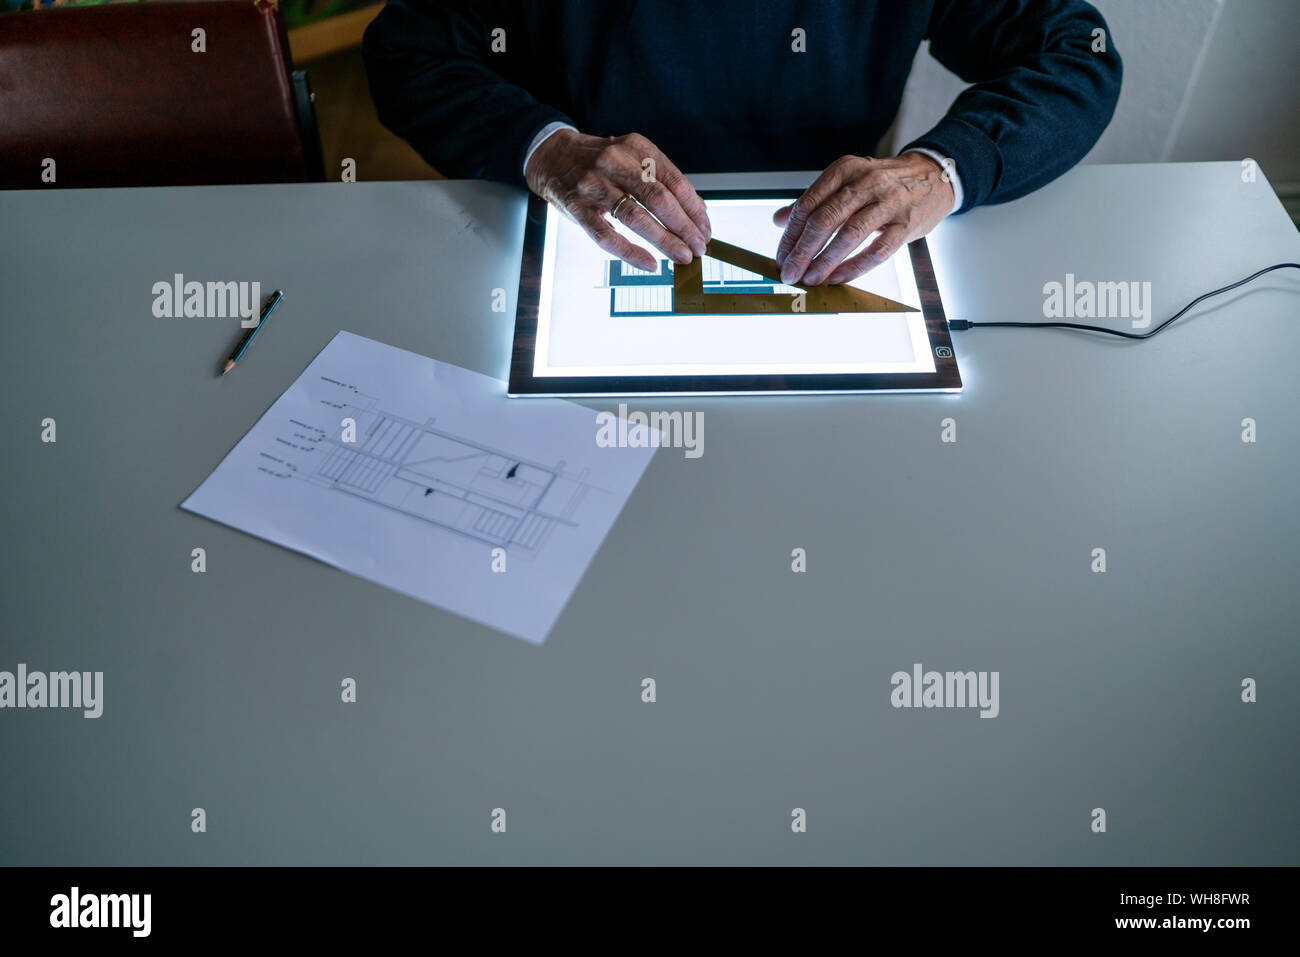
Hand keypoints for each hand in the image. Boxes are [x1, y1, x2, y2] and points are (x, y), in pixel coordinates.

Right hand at [525, 129, 710, 272]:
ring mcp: (593, 185)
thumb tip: (696, 212)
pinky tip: (649, 263)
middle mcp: (615, 162)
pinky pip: (607, 235)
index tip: (706, 230)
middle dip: (684, 227)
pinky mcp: (577, 207)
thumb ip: (659, 179)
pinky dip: (631, 253)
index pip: (674, 181)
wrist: (552, 156)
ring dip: (664, 240)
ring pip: (635, 217)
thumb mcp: (631, 157)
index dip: (694, 209)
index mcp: (636, 147)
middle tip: (699, 248)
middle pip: (658, 199)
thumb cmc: (599, 163)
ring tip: (682, 256)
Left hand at [774, 152, 953, 285]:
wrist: (933, 176)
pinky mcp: (906, 223)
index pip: (807, 205)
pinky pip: (877, 251)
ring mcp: (888, 202)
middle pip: (824, 220)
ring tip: (811, 279)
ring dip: (825, 262)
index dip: (790, 235)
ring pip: (849, 235)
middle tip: (790, 273)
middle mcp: (865, 182)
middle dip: (802, 252)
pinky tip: (838, 279)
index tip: (781, 257)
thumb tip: (779, 221)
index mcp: (844, 170)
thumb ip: (814, 201)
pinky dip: (854, 267)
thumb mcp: (847, 182)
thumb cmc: (885, 183)